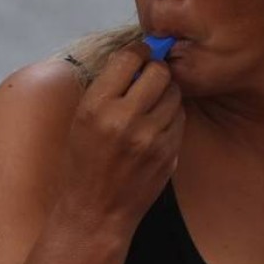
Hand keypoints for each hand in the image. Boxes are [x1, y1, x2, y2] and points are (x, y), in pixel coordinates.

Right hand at [53, 42, 184, 235]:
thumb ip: (109, 88)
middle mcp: (124, 120)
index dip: (139, 52)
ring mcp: (151, 138)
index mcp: (96, 107)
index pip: (129, 58)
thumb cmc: (84, 161)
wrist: (96, 211)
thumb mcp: (82, 120)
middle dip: (157, 70)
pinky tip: (157, 126)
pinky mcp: (169, 152)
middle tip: (151, 76)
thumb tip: (139, 55)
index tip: (141, 53)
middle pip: (160, 72)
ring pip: (175, 94)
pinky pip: (180, 118)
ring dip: (167, 93)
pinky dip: (172, 116)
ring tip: (151, 104)